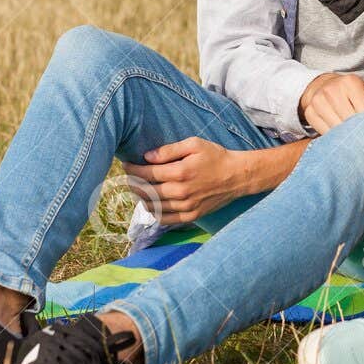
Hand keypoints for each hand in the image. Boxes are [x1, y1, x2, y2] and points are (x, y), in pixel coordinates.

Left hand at [123, 137, 248, 224]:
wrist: (237, 176)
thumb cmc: (216, 156)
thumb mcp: (194, 144)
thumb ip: (169, 150)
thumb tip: (147, 156)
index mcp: (181, 172)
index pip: (147, 173)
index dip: (133, 169)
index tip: (126, 165)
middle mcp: (181, 192)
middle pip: (147, 191)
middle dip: (133, 184)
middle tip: (129, 177)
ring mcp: (186, 206)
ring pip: (153, 207)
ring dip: (141, 198)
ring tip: (138, 190)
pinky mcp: (192, 215)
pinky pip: (166, 219)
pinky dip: (154, 213)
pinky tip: (151, 204)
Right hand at [298, 71, 363, 133]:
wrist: (324, 86)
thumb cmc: (354, 91)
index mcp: (351, 82)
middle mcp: (332, 90)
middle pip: (351, 122)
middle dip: (362, 134)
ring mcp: (318, 102)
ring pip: (337, 130)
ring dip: (348, 139)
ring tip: (357, 142)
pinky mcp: (310, 112)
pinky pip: (325, 133)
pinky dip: (335, 139)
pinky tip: (342, 138)